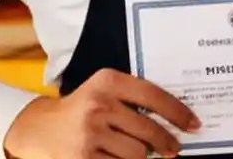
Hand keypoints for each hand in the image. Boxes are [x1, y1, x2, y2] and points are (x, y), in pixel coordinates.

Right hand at [3, 68, 199, 158]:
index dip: (178, 112)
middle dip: (165, 142)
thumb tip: (175, 120)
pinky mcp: (83, 158)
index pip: (153, 95)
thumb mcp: (104, 91)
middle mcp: (98, 104)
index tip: (193, 124)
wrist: (40, 129)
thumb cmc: (82, 109)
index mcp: (107, 81)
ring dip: (141, 156)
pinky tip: (118, 158)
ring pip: (138, 154)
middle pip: (149, 130)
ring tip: (135, 151)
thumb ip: (134, 98)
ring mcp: (90, 133)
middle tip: (173, 148)